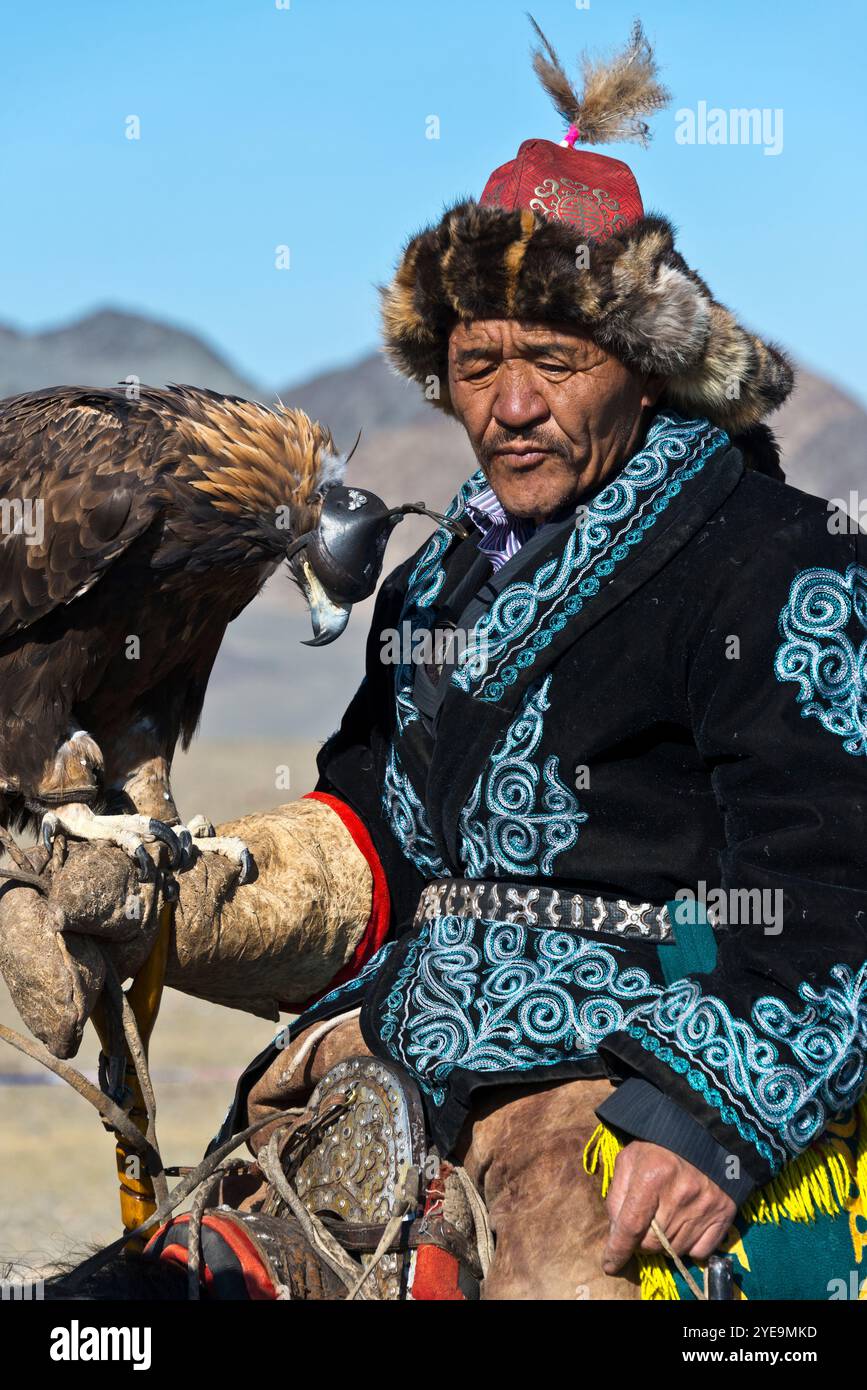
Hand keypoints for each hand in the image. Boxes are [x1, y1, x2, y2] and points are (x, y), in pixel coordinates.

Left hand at [602, 1140, 735, 1274]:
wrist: (704, 1132)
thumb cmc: (659, 1145)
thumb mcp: (629, 1159)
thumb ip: (617, 1195)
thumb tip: (616, 1232)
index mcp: (652, 1176)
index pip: (630, 1227)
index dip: (617, 1250)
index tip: (610, 1265)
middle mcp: (680, 1194)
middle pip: (652, 1244)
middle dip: (640, 1243)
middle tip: (642, 1227)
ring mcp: (704, 1206)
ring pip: (675, 1250)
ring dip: (664, 1243)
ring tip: (664, 1220)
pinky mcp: (724, 1214)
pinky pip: (701, 1251)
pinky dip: (689, 1246)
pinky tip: (685, 1226)